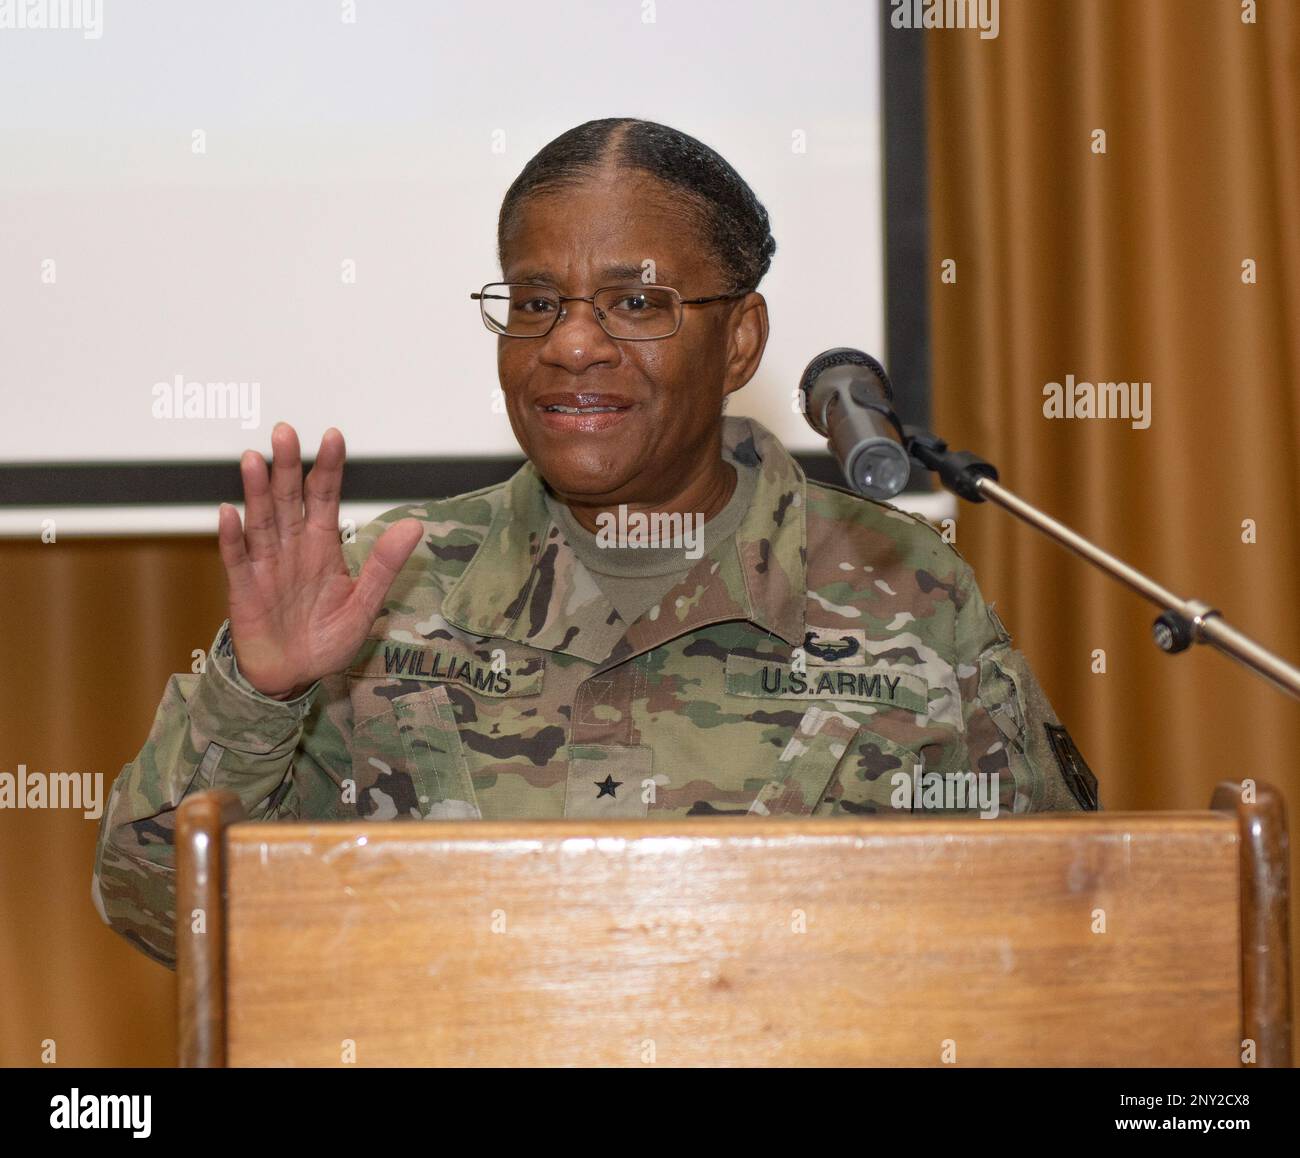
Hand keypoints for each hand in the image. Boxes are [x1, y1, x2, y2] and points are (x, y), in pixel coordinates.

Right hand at [217, 422, 422, 699]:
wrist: (293, 677)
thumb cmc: (325, 639)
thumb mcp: (365, 603)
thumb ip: (385, 565)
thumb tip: (414, 527)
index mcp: (322, 546)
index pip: (325, 497)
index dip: (328, 468)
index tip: (333, 437)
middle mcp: (292, 547)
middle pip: (289, 499)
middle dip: (287, 466)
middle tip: (285, 432)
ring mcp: (266, 565)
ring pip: (260, 521)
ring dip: (257, 491)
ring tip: (253, 460)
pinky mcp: (245, 589)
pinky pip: (237, 559)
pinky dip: (231, 537)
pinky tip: (229, 513)